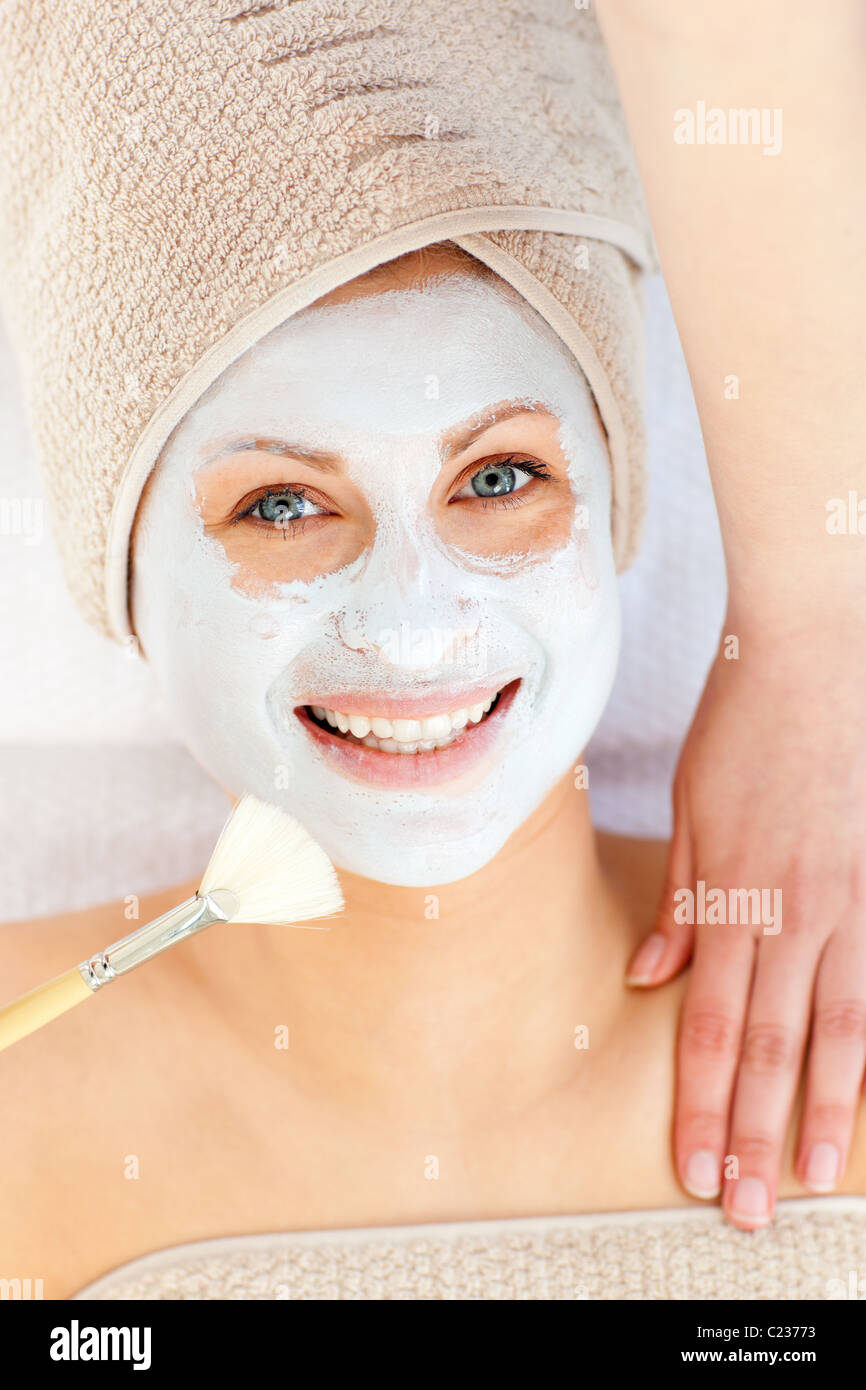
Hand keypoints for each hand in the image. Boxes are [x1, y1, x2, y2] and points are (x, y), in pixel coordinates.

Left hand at [626, 604, 865, 1227]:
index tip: (692, 1166)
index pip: (707, 1023)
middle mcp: (786, 912)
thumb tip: (650, 977)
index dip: (698, 1103)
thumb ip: (677, 900)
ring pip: (832, 1028)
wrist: (812, 656)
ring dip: (818, 1110)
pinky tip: (863, 1091)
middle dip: (749, 1132)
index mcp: (727, 894)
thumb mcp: (689, 807)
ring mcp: (843, 902)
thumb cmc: (741, 726)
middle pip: (765, 1044)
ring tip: (807, 1179)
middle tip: (742, 1209)